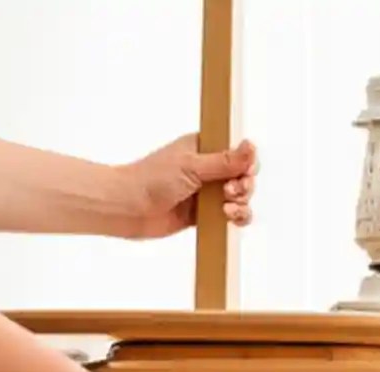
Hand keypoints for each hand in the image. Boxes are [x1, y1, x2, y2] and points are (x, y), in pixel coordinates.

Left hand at [118, 133, 256, 238]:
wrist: (127, 208)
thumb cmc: (151, 179)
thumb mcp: (192, 166)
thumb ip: (225, 160)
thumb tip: (252, 146)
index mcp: (204, 149)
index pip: (238, 152)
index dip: (247, 163)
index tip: (244, 172)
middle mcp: (208, 169)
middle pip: (243, 176)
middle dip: (244, 186)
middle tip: (230, 191)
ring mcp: (206, 193)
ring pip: (239, 198)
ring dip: (241, 204)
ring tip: (228, 209)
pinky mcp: (203, 214)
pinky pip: (230, 216)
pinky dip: (236, 218)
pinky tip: (230, 218)